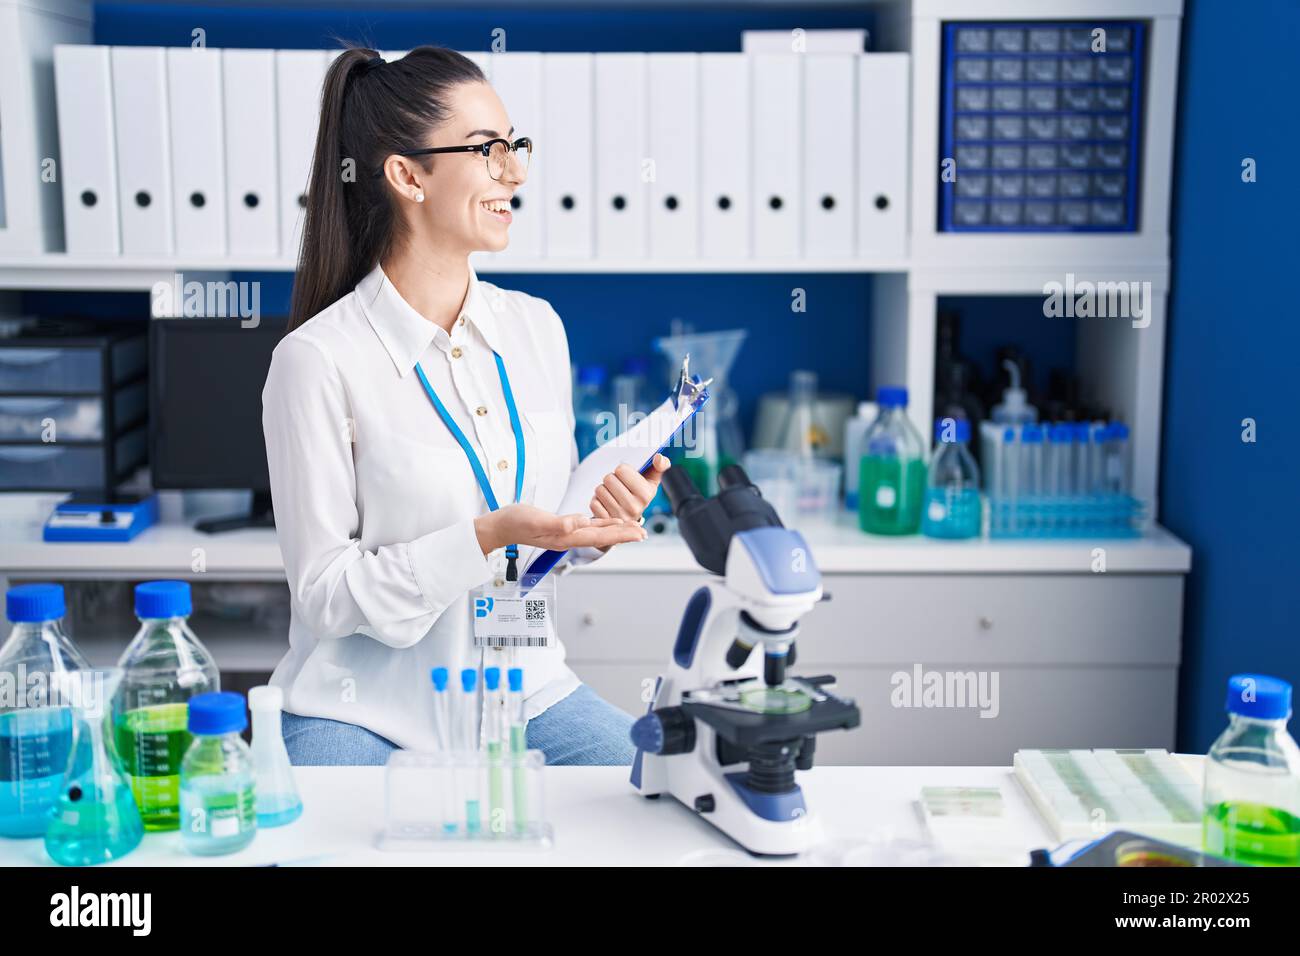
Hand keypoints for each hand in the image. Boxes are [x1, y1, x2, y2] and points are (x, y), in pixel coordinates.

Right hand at [474, 504, 645, 555]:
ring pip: (597, 532)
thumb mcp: (535, 520)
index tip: (639, 532)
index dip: (620, 534)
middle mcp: (569, 538)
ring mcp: (565, 534)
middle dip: (624, 534)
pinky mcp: (561, 527)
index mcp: (566, 537)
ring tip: (632, 529)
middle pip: (603, 536)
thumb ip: (558, 523)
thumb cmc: (514, 522)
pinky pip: (587, 527)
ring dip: (616, 531)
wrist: (499, 527)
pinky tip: (607, 523)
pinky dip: (601, 525)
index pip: (599, 536)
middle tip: (644, 532)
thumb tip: (580, 522)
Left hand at [590, 454, 670, 522]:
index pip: (621, 469)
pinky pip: (594, 502)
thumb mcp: (652, 480)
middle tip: (618, 486)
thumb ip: (660, 466)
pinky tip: (606, 504)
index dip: (621, 470)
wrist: (631, 519)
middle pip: (609, 478)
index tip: (626, 477)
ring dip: (604, 490)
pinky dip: (597, 501)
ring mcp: (619, 516)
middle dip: (611, 479)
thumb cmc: (639, 494)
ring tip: (613, 495)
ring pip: (600, 490)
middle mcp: (634, 507)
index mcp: (646, 494)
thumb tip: (659, 457)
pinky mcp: (606, 521)